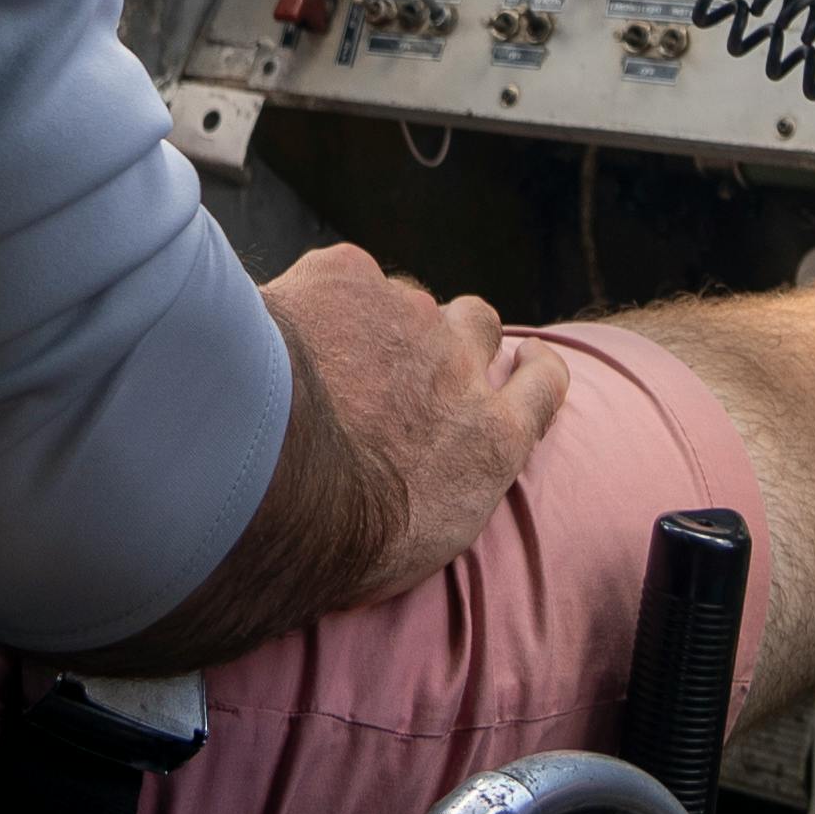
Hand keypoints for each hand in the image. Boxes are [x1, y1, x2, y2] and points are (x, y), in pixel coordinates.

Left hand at [264, 241, 570, 609]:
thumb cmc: (337, 537)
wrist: (273, 477)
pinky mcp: (347, 276)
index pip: (541, 384)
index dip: (533, 367)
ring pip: (406, 296)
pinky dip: (325, 299)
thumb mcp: (428, 535)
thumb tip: (428, 468)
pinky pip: (344, 276)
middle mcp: (459, 363)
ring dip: (383, 321)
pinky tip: (291, 332)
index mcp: (491, 436)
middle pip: (478, 323)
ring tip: (334, 352)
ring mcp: (405, 314)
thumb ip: (451, 480)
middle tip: (414, 356)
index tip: (526, 358)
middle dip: (454, 333)